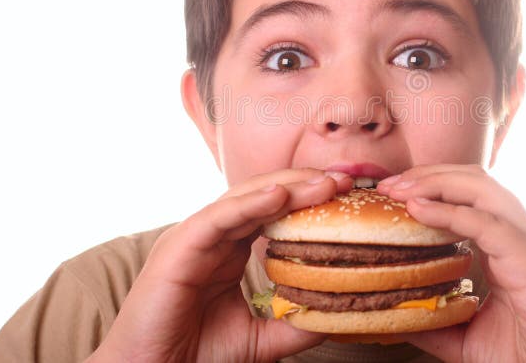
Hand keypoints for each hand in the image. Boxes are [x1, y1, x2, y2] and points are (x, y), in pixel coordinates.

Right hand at [87, 168, 352, 362]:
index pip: (273, 211)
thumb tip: (335, 316)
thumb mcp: (258, 339)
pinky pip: (218, 218)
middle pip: (263, 196)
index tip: (348, 195)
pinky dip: (250, 204)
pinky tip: (280, 196)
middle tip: (344, 180)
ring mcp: (194, 237)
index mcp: (228, 249)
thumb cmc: (194, 355)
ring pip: (244, 199)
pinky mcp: (178, 247)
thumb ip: (292, 324)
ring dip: (286, 187)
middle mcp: (212, 236)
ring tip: (324, 183)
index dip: (309, 200)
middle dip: (305, 184)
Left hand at [377, 164, 525, 362]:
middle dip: (427, 175)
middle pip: (472, 180)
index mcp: (505, 245)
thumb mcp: (466, 336)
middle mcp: (518, 235)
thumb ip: (435, 318)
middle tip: (387, 185)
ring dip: (436, 182)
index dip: (428, 185)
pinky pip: (487, 223)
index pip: (466, 195)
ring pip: (483, 189)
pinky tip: (419, 210)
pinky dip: (450, 211)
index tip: (390, 193)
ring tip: (400, 190)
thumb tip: (394, 315)